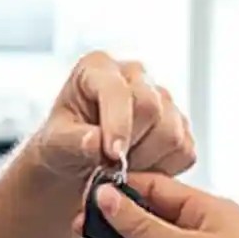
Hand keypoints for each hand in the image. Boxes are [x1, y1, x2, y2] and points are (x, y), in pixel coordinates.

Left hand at [30, 52, 195, 180]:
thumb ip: (71, 142)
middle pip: (151, 108)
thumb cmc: (62, 144)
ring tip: (122, 168)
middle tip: (111, 166)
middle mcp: (134, 75)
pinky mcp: (180, 124)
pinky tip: (139, 168)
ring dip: (146, 160)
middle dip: (131, 145)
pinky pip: (185, 151)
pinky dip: (163, 169)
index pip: (119, 91)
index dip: (118, 124)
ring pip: (172, 132)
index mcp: (98, 68)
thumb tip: (96, 142)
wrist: (78, 161)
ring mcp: (161, 97)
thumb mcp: (53, 144)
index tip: (113, 155)